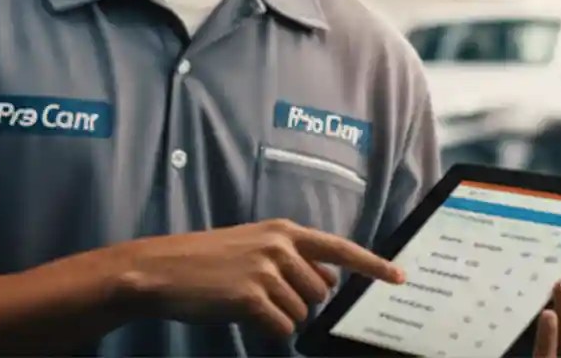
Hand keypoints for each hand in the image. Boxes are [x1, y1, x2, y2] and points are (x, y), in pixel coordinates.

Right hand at [119, 219, 403, 336]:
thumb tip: (326, 281)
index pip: (341, 248)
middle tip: (264, 295)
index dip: (373, 264)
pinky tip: (243, 315)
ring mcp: (266, 270)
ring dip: (280, 316)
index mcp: (285, 231)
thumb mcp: (253, 246)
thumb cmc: (206, 261)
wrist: (160, 269)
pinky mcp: (251, 296)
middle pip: (321, 292)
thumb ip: (291, 258)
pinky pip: (281, 327)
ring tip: (247, 301)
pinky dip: (267, 329)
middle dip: (300, 302)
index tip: (399, 276)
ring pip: (301, 313)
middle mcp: (281, 246)